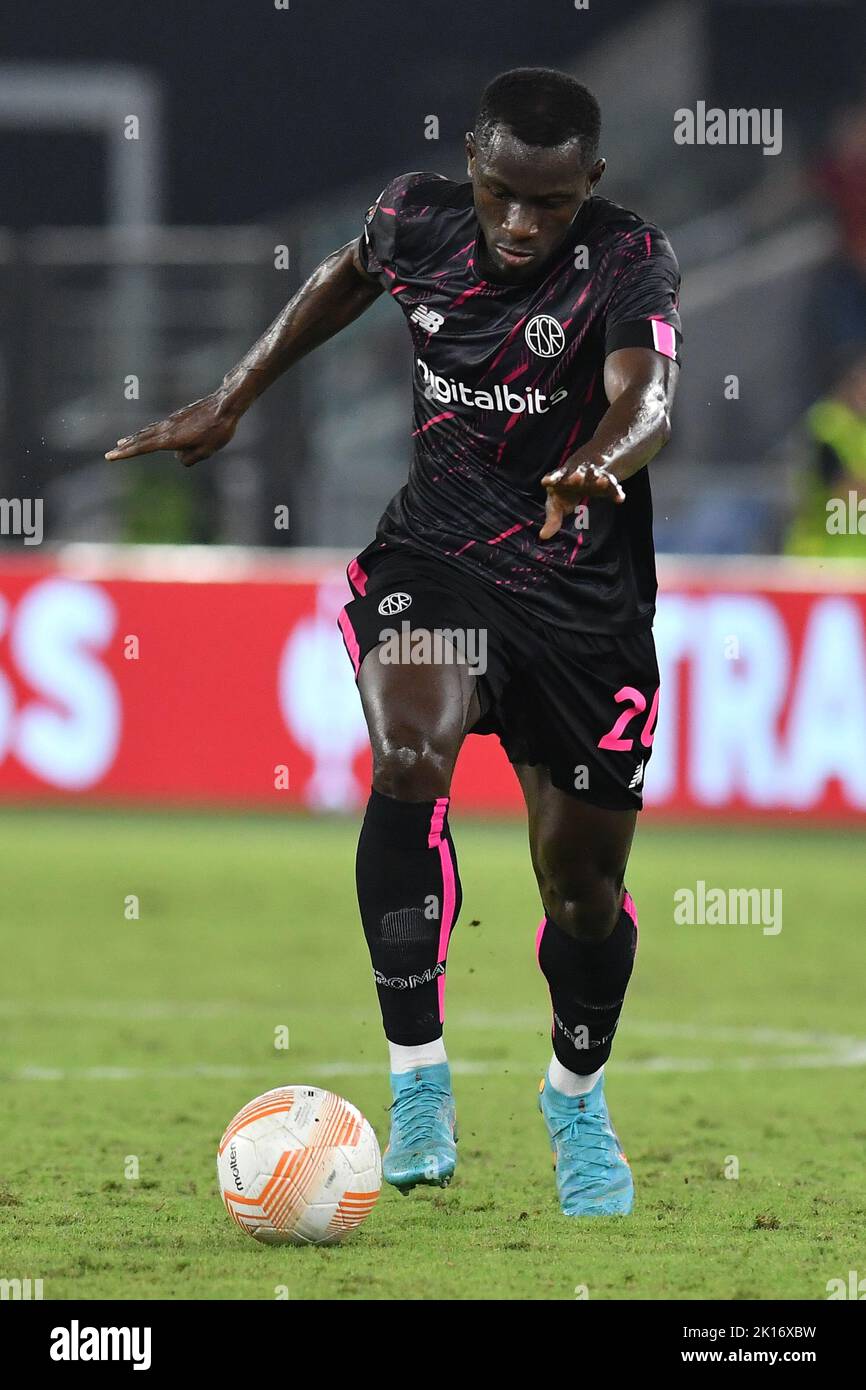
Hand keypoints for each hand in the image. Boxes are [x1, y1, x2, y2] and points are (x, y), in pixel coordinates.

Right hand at [105, 393, 239, 466]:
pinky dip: (148, 432)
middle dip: (125, 447)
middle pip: (141, 439)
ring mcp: (172, 421)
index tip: (111, 456)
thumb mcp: (206, 452)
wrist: (225, 405)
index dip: (126, 453)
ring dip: (134, 438)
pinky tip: (147, 434)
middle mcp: (167, 428)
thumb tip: (179, 457)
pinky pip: (158, 427)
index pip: (143, 447)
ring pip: (148, 431)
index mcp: (170, 438)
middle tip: (110, 453)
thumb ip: (189, 458)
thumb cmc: (218, 430)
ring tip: (122, 443)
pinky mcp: (179, 417)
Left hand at [539, 458, 624, 539]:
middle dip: (577, 476)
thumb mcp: (557, 504)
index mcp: (561, 479)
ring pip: (596, 475)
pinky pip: (612, 486)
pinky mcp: (606, 479)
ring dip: (598, 479)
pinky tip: (620, 499)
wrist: (583, 471)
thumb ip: (552, 520)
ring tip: (602, 482)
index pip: (555, 477)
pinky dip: (616, 491)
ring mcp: (593, 475)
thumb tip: (543, 536)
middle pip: (577, 474)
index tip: (546, 481)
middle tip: (577, 478)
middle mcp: (577, 474)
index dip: (552, 479)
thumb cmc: (565, 490)